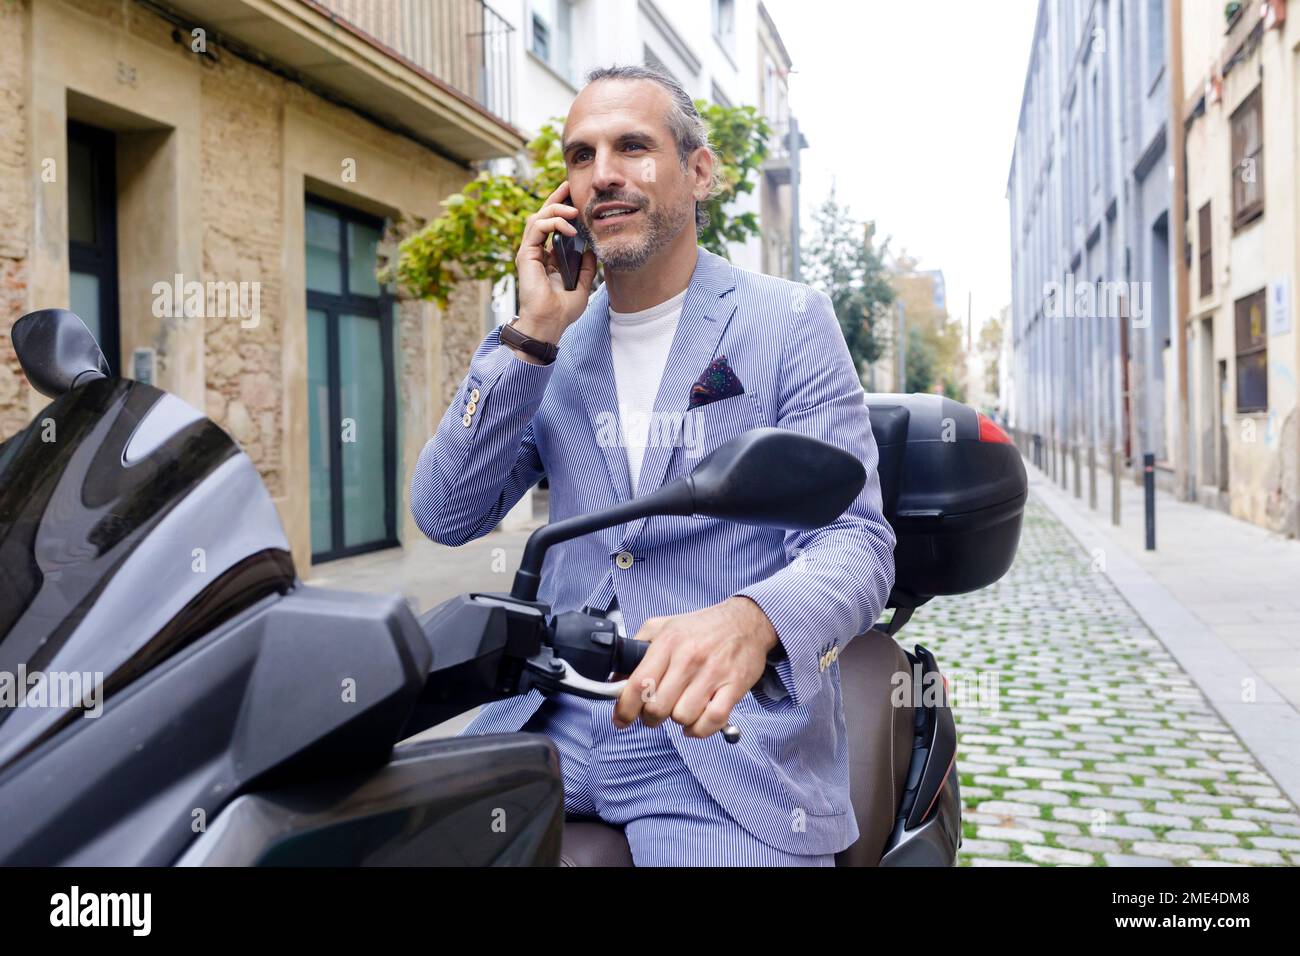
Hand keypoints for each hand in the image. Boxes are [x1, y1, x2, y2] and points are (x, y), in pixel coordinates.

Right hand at [513, 181, 597, 351]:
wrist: (549, 324)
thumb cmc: (562, 311)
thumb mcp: (582, 286)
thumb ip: (587, 268)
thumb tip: (593, 251)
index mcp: (547, 257)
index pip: (552, 226)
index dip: (561, 209)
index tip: (575, 198)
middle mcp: (536, 252)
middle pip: (542, 216)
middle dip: (556, 199)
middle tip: (570, 188)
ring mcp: (529, 252)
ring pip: (537, 217)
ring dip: (555, 209)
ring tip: (574, 211)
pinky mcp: (525, 255)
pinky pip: (536, 228)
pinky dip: (552, 222)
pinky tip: (569, 228)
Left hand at [614, 597, 778, 738]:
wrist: (746, 620)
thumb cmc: (702, 627)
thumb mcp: (663, 627)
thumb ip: (636, 650)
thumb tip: (615, 681)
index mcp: (668, 642)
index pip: (638, 683)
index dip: (625, 709)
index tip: (621, 720)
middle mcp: (689, 657)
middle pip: (658, 706)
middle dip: (651, 718)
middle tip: (655, 714)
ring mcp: (713, 673)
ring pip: (683, 716)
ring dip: (677, 721)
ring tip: (680, 710)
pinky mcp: (734, 687)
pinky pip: (711, 720)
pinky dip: (699, 730)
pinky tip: (695, 723)